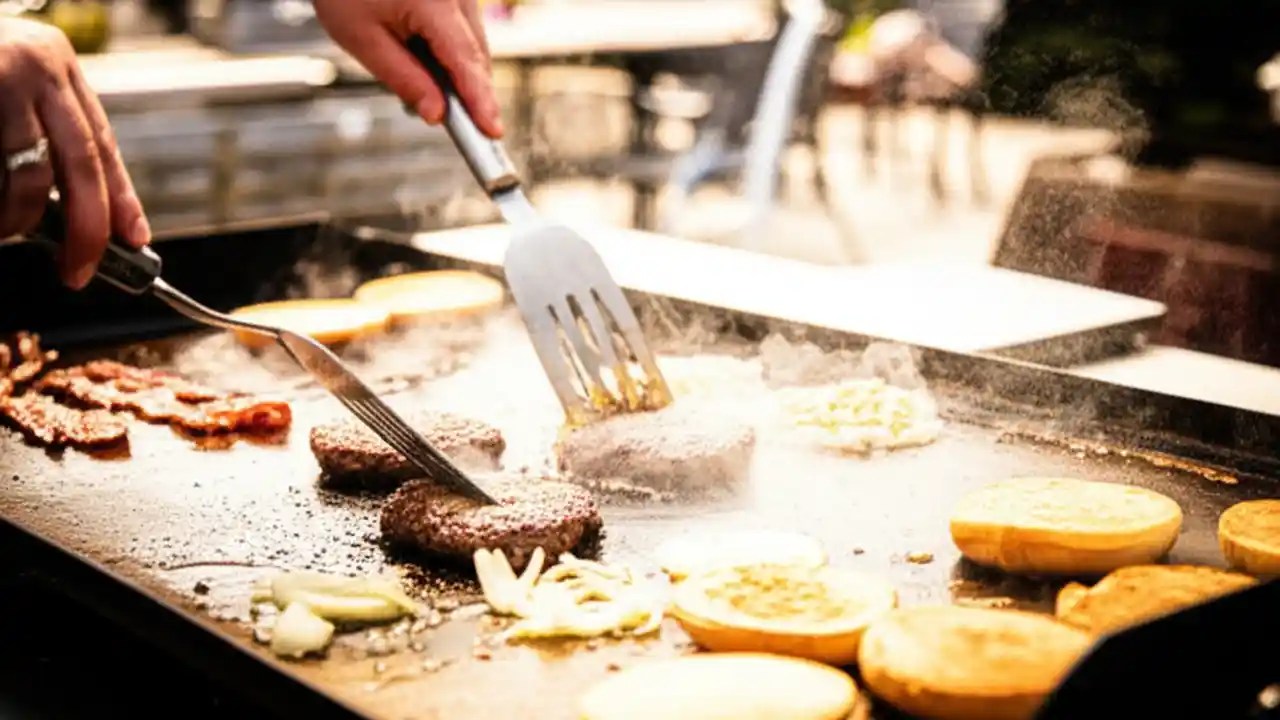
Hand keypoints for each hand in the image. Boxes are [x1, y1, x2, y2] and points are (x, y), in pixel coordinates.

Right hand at [0, 17, 149, 288]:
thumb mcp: (16, 83)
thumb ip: (45, 129)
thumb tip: (79, 209)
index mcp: (57, 65)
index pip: (102, 142)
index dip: (121, 198)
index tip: (133, 240)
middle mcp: (36, 66)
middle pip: (81, 162)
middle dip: (87, 226)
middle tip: (79, 268)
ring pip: (29, 174)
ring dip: (21, 218)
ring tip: (7, 233)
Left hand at [313, 0, 502, 137]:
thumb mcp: (364, 39)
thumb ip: (403, 78)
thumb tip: (436, 114)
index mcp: (433, 2)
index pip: (464, 60)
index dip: (480, 100)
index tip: (492, 131)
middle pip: (476, 54)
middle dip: (473, 93)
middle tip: (469, 130)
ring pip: (475, 44)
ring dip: (463, 74)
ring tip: (437, 95)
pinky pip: (466, 30)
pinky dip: (455, 54)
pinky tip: (432, 66)